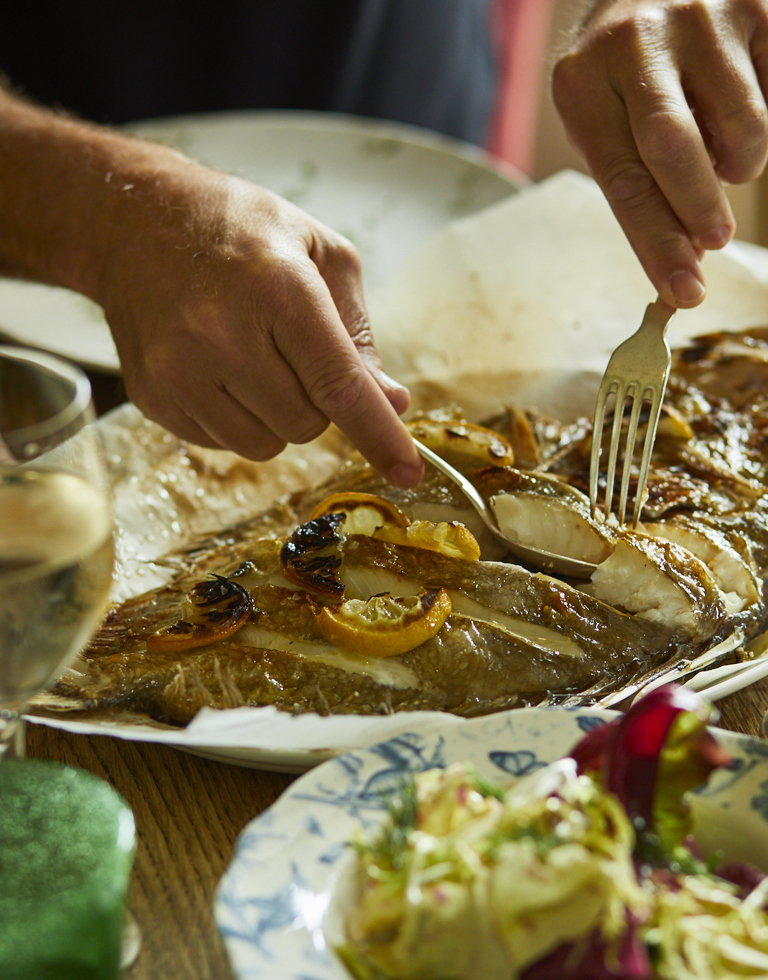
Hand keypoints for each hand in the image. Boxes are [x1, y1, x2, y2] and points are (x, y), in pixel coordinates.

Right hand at [94, 153, 423, 487]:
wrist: (134, 222)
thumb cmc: (241, 230)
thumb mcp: (319, 253)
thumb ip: (359, 334)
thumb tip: (391, 403)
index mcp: (278, 287)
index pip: (338, 384)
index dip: (379, 434)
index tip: (408, 472)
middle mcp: (221, 333)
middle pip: (306, 424)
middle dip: (316, 402)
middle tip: (292, 352)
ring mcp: (178, 369)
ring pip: (265, 444)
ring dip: (276, 417)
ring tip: (253, 358)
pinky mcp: (151, 396)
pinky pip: (222, 444)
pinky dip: (237, 418)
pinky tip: (219, 369)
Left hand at [552, 0, 767, 307]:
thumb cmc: (621, 72)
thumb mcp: (603, 119)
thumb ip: (639, 185)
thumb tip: (686, 257)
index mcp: (583, 82)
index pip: (623, 182)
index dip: (656, 244)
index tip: (683, 292)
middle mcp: (636, 44)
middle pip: (675, 149)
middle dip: (699, 208)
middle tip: (714, 239)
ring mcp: (699, 18)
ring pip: (744, 126)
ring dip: (739, 162)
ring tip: (717, 149)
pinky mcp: (752, 5)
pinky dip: (759, 119)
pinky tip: (731, 103)